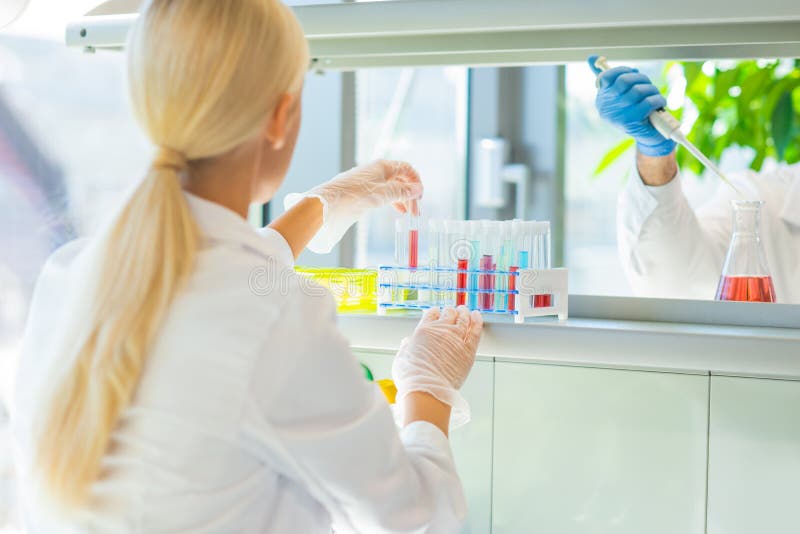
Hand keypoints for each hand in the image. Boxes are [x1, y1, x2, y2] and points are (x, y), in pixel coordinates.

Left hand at [284, 160, 422, 253]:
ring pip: (392, 188)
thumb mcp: (382, 194)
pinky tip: (396, 210)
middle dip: (410, 194)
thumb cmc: (354, 196)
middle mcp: (377, 171)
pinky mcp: (362, 192)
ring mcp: (369, 182)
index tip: (420, 198)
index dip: (416, 182)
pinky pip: (383, 194)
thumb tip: (418, 189)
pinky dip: (392, 201)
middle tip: (416, 212)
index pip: (407, 169)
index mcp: (383, 166)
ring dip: (402, 199)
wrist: (327, 204)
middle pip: (400, 179)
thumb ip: (402, 192)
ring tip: (408, 214)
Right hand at [392, 307, 482, 425]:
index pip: (431, 314)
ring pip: (463, 319)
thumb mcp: (402, 358)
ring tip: (465, 311)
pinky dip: (477, 321)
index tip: (437, 313)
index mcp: (423, 330)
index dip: (434, 312)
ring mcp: (456, 339)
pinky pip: (475, 330)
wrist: (427, 391)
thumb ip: (406, 347)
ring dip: (464, 313)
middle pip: (449, 314)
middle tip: (452, 312)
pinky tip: (477, 315)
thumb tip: (407, 342)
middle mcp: (441, 331)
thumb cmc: (412, 378)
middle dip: (450, 311)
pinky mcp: (469, 350)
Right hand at [588, 57, 675, 156]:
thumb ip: (608, 76)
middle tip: (648, 85)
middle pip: (624, 81)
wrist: (648, 136)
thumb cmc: (635, 111)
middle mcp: (606, 107)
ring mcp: (618, 115)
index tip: (634, 74)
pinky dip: (658, 100)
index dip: (624, 71)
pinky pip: (648, 102)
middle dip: (641, 79)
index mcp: (602, 98)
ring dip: (652, 90)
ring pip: (638, 90)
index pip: (607, 76)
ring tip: (655, 97)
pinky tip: (659, 104)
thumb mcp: (620, 94)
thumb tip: (591, 57)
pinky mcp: (631, 122)